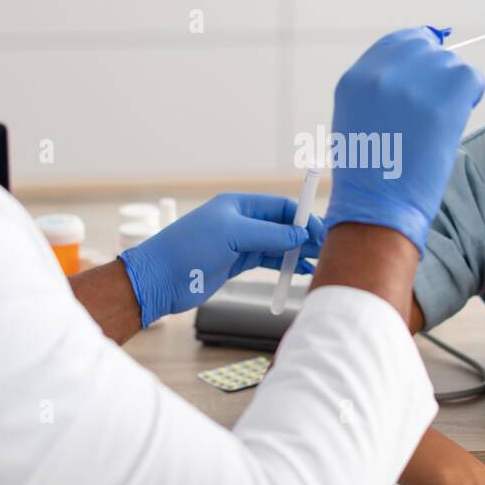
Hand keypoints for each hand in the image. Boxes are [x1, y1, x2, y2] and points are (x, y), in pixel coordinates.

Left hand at [118, 192, 324, 326]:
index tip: (320, 231)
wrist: (159, 278)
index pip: (280, 206)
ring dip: (297, 252)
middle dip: (303, 235)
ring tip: (317, 262)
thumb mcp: (233, 236)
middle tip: (325, 248)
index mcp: (238, 205)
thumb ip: (270, 234)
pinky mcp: (235, 263)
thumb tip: (300, 233)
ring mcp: (238, 243)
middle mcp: (240, 221)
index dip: (302, 217)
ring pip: (276, 244)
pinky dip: (284, 265)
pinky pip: (267, 260)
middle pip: (281, 225)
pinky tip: (299, 271)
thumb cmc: (188, 248)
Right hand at [324, 26, 484, 254]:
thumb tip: (415, 72)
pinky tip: (453, 122)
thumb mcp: (356, 120)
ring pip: (451, 65)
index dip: (419, 53)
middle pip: (427, 48)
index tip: (429, 70)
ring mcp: (415, 81)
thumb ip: (378, 90)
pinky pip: (472, 78)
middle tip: (438, 104)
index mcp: (356, 78)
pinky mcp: (446, 93)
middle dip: (436, 73)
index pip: (397, 43)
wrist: (378, 207)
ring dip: (451, 90)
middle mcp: (382, 72)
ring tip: (436, 125)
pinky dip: (470, 98)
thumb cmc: (370, 175)